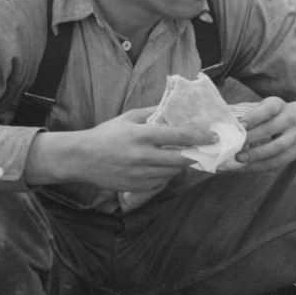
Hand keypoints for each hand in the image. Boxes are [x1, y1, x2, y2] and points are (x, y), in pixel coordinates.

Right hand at [28, 107, 218, 191]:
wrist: (82, 158)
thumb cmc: (106, 135)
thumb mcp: (128, 118)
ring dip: (180, 164)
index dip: (200, 136)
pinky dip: (166, 174)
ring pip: (173, 172)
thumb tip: (173, 107)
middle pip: (182, 159)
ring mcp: (141, 175)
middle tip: (206, 150)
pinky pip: (161, 182)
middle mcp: (143, 157)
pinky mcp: (138, 187)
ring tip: (181, 155)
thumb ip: (151, 113)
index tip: (214, 136)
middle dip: (197, 154)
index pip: (179, 136)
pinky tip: (162, 166)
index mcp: (141, 136)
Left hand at [234, 97, 295, 171]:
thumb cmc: (271, 116)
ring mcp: (295, 135)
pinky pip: (279, 161)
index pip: (267, 109)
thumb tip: (219, 119)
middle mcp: (289, 118)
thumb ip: (242, 112)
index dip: (253, 118)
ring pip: (277, 148)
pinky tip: (247, 167)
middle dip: (251, 139)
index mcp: (278, 105)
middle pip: (270, 129)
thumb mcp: (260, 108)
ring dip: (257, 155)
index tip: (240, 126)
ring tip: (239, 159)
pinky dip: (262, 166)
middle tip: (234, 147)